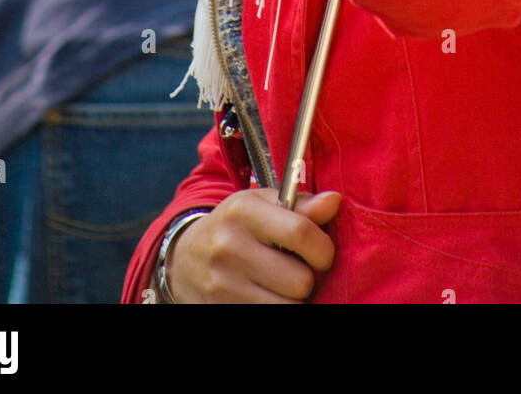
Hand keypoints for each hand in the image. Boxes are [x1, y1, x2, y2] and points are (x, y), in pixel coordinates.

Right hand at [166, 188, 340, 303]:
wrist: (185, 259)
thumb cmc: (236, 226)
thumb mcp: (261, 204)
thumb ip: (300, 205)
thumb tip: (335, 201)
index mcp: (244, 212)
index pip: (301, 233)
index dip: (323, 249)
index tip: (321, 253)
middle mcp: (230, 248)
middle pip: (300, 280)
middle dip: (307, 279)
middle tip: (298, 271)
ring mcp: (222, 286)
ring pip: (289, 308)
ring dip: (293, 300)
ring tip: (283, 285)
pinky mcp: (221, 310)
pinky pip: (271, 319)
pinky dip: (277, 310)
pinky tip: (268, 297)